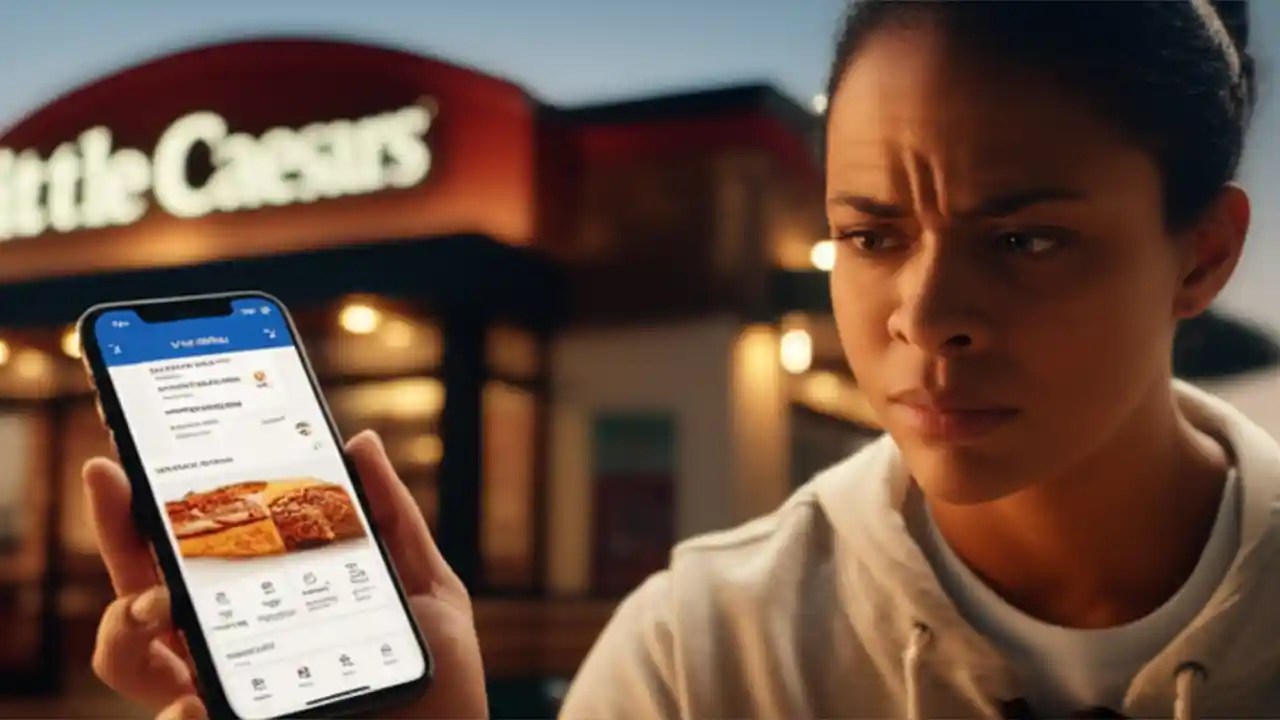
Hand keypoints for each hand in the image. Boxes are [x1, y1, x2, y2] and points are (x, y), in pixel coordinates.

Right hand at [84, 431, 487, 719]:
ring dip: (121, 625)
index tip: (121, 456)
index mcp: (260, 605)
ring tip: (154, 602)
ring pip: (130, 661)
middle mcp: (229, 649)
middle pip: (139, 593)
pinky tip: (194, 706)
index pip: (189, 551)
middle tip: (114, 486)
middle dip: (115, 535)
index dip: (146, 507)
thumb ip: (390, 518)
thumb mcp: (423, 587)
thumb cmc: (437, 677)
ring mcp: (227, 695)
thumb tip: (359, 444)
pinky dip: (176, 719)